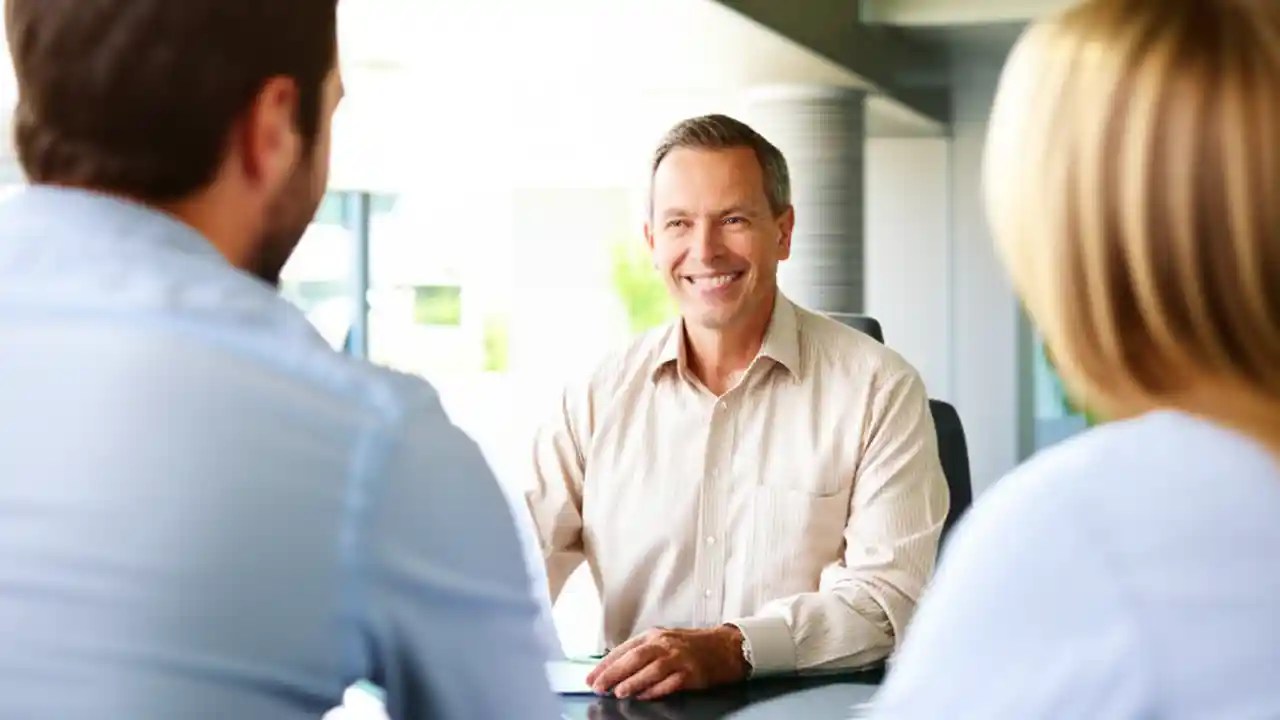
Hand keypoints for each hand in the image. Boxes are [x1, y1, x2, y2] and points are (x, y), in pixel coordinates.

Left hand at [586, 625, 748, 699]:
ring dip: (633, 682)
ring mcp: (679, 658)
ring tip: (618, 692)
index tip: (591, 678)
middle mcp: (665, 644)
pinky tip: (644, 696)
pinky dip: (656, 690)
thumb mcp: (664, 641)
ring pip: (651, 669)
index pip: (624, 649)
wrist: (724, 648)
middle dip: (613, 673)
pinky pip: (670, 683)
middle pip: (634, 658)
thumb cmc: (691, 646)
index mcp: (654, 635)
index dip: (606, 664)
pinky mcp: (692, 672)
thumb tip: (614, 670)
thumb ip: (641, 653)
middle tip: (598, 687)